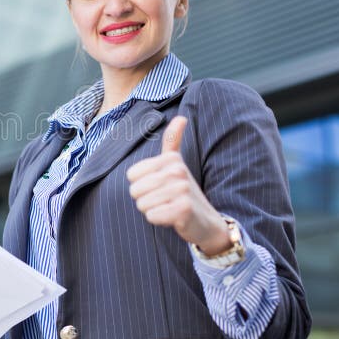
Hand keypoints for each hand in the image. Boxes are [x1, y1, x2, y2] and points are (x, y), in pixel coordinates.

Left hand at [126, 116, 230, 254]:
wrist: (207, 221)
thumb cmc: (184, 192)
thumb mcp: (177, 164)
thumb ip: (173, 141)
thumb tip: (181, 118)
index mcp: (171, 159)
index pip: (131, 175)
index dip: (140, 185)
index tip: (159, 186)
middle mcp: (178, 171)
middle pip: (135, 190)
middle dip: (145, 199)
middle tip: (164, 200)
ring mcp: (182, 189)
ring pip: (142, 204)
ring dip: (152, 210)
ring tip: (169, 207)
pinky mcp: (183, 209)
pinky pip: (152, 216)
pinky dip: (158, 220)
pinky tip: (173, 218)